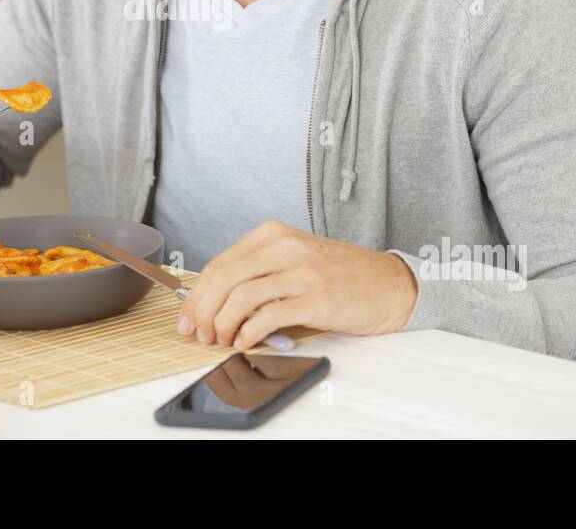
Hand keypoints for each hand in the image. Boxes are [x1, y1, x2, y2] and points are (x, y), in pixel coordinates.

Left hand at [176, 220, 417, 349]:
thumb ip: (258, 273)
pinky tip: (245, 342)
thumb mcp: (294, 259)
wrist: (388, 284)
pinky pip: (267, 316)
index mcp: (273, 234)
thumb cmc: (340, 275)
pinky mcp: (315, 298)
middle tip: (198, 335)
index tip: (187, 318)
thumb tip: (213, 302)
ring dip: (222, 325)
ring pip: (240, 297)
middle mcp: (284, 246)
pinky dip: (248, 333)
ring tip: (221, 340)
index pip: (219, 264)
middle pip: (223, 279)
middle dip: (202, 312)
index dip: (196, 295)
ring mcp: (300, 271)